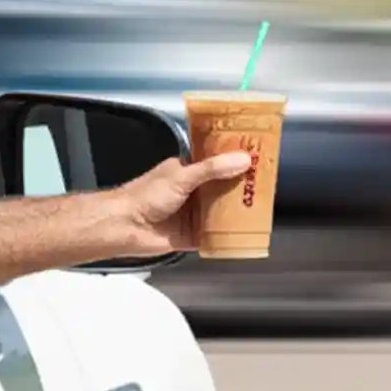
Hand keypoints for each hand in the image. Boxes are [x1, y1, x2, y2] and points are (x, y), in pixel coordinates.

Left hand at [115, 152, 251, 255]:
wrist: (124, 226)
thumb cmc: (145, 196)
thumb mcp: (181, 176)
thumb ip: (211, 169)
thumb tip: (241, 160)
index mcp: (189, 169)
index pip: (218, 160)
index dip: (236, 158)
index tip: (257, 156)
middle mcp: (194, 190)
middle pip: (224, 186)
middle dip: (243, 186)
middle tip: (266, 183)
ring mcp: (194, 212)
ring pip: (223, 210)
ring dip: (238, 210)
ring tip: (261, 207)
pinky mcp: (194, 234)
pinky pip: (216, 234)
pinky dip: (228, 234)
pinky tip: (244, 233)